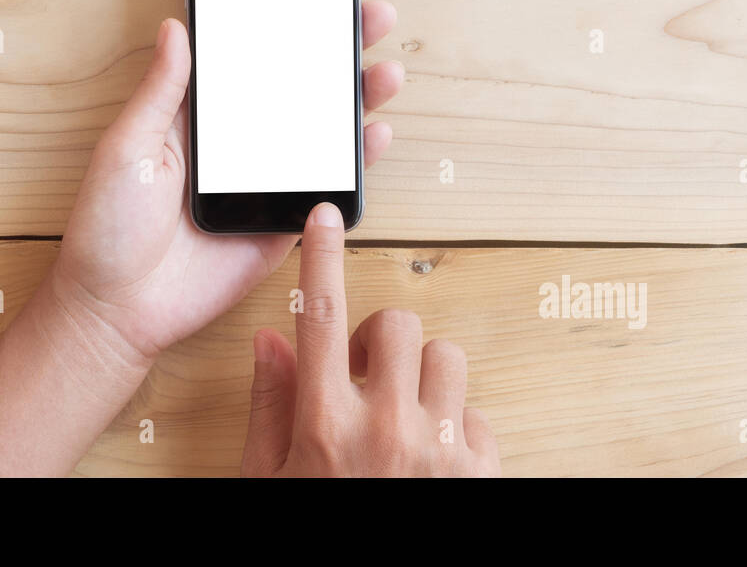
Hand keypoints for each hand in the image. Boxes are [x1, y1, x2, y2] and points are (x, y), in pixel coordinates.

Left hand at [50, 2, 403, 362]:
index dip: (284, 24)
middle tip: (371, 16)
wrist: (117, 309)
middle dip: (338, 51)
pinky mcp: (280, 223)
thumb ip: (162, 90)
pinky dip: (357, 164)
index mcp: (197, 116)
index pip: (249, 57)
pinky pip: (326, 187)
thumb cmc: (106, 226)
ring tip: (384, 71)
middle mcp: (237, 143)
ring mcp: (263, 182)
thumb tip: (178, 25)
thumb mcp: (127, 146)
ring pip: (321, 132)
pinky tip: (375, 136)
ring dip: (358, 100)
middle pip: (297, 86)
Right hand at [241, 203, 500, 476]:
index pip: (320, 315)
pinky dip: (453, 427)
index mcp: (325, 425)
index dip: (322, 257)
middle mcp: (385, 429)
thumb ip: (269, 406)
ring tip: (402, 413)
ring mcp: (437, 449)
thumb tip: (270, 341)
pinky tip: (428, 455)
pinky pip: (476, 414)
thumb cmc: (314, 529)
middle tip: (365, 372)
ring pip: (445, 357)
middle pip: (397, 324)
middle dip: (380, 338)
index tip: (326, 217)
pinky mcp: (479, 473)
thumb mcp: (268, 478)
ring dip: (422, 377)